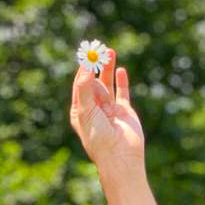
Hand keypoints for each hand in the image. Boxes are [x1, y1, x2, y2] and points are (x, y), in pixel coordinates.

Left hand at [69, 50, 145, 175]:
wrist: (120, 155)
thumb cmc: (99, 137)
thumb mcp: (87, 111)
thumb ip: (85, 88)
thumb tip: (85, 67)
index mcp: (81, 111)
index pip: (80, 84)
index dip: (83, 69)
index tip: (87, 54)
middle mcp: (94, 109)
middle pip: (94, 82)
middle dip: (96, 66)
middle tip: (99, 49)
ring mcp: (109, 110)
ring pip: (108, 84)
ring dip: (108, 69)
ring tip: (110, 52)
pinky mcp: (124, 112)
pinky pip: (122, 93)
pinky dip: (122, 82)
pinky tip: (121, 70)